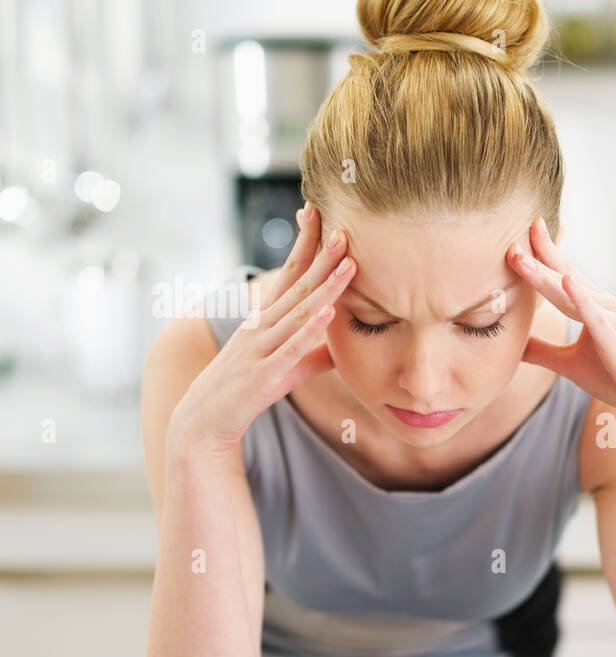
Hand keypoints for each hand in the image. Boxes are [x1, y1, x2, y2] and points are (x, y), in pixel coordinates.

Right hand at [168, 202, 354, 455]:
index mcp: (265, 320)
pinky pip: (291, 349)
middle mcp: (261, 327)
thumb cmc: (246, 391)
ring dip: (325, 287)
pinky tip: (329, 312)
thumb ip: (315, 354)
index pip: (288, 274)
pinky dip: (311, 330)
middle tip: (343, 227)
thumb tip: (345, 346)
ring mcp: (261, 349)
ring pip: (298, 312)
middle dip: (321, 255)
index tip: (317, 212)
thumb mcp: (285, 368)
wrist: (202, 423)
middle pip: (296, 285)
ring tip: (349, 263)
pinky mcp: (264, 376)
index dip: (304, 245)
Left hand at [507, 218, 615, 435]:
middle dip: (540, 255)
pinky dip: (581, 299)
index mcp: (594, 307)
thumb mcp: (569, 365)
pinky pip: (597, 317)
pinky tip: (566, 283)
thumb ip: (542, 351)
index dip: (543, 253)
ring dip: (547, 276)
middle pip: (566, 276)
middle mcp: (607, 306)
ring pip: (574, 294)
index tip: (520, 231)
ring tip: (522, 259)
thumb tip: (511, 344)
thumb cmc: (615, 380)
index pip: (563, 274)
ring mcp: (615, 321)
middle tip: (517, 233)